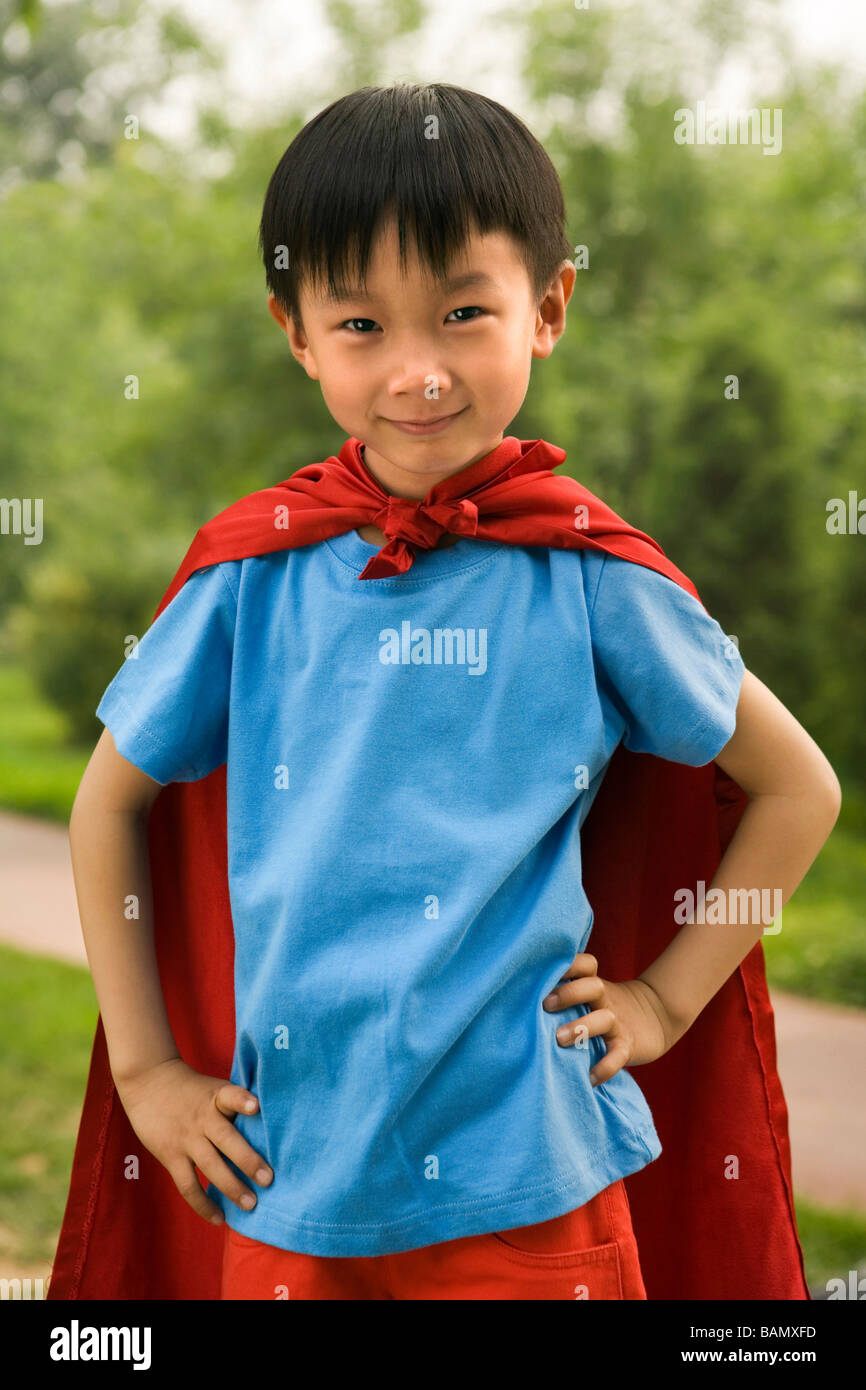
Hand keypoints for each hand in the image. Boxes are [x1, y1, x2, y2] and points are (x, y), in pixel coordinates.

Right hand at [113, 1057, 272, 1224]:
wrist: (149, 1081)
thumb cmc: (191, 1089)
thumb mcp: (212, 1088)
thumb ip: (233, 1107)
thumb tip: (265, 1130)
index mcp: (216, 1097)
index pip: (230, 1096)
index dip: (243, 1100)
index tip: (256, 1107)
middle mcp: (202, 1118)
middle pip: (226, 1139)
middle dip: (248, 1161)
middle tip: (268, 1180)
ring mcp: (186, 1138)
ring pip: (210, 1166)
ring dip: (231, 1187)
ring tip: (250, 1205)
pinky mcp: (170, 1156)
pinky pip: (188, 1184)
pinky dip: (203, 1204)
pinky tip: (220, 1217)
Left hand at [542, 953, 677, 1086]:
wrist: (656, 1016)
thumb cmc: (604, 1005)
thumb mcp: (590, 992)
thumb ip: (566, 990)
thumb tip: (521, 995)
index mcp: (593, 984)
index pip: (585, 964)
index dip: (568, 964)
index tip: (543, 969)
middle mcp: (605, 1000)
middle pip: (592, 986)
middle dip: (569, 993)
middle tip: (545, 1005)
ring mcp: (618, 1022)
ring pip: (604, 1019)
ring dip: (581, 1028)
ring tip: (559, 1039)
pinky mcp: (628, 1045)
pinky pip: (618, 1055)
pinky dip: (605, 1067)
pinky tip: (589, 1078)